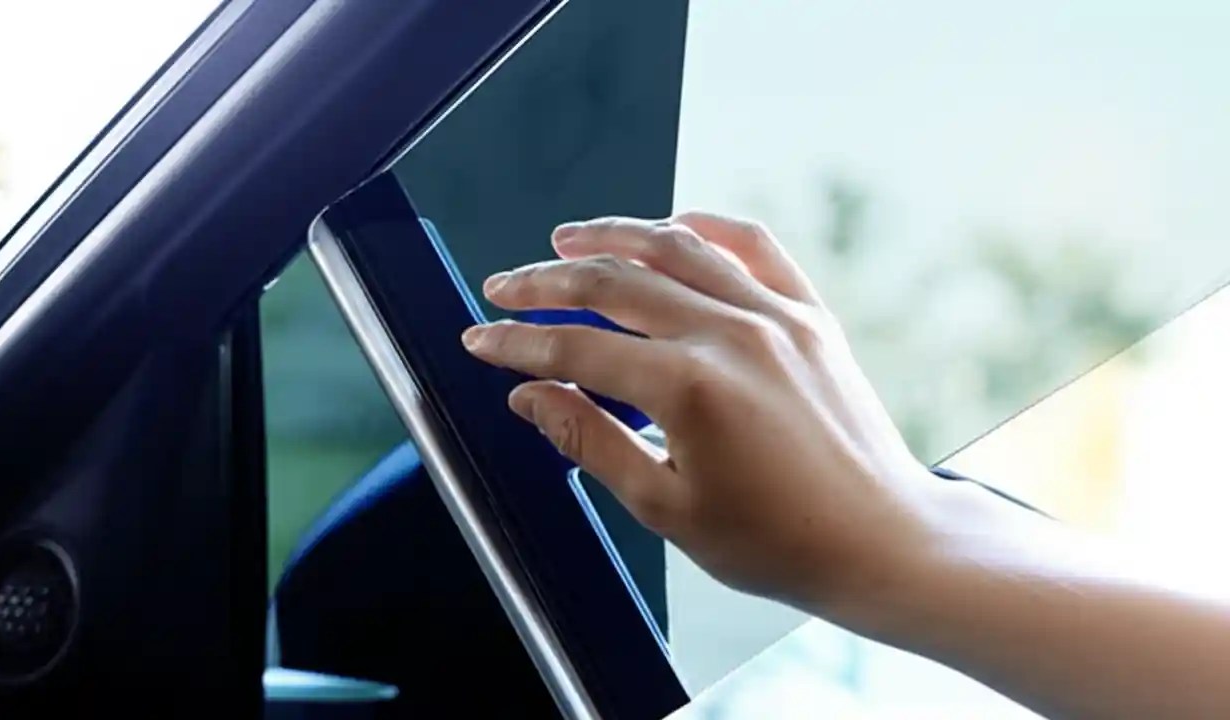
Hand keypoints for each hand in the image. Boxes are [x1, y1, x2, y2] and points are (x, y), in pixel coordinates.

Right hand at [461, 212, 942, 614]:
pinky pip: (753, 245)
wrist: (879, 541)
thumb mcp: (665, 507)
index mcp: (690, 388)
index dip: (518, 342)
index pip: (576, 349)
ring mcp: (776, 317)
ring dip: (612, 235)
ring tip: (566, 239)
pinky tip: (669, 225)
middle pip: (614, 285)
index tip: (482, 338)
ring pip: (676, 247)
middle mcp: (731, 336)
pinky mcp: (810, 315)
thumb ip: (590, 440)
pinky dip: (705, 226)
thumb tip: (530, 397)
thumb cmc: (778, 540)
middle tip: (505, 287)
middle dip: (546, 283)